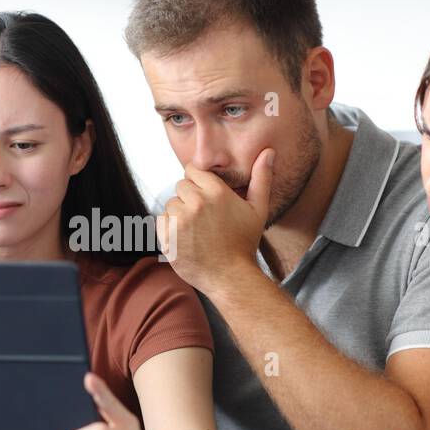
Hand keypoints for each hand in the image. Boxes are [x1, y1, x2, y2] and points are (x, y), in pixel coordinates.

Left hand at [156, 148, 274, 297]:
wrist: (230, 278)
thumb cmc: (244, 244)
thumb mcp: (258, 210)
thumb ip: (261, 178)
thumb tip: (268, 152)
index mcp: (216, 191)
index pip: (192, 170)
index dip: (197, 182)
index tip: (204, 197)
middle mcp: (197, 202)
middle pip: (181, 187)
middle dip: (189, 198)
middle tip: (204, 219)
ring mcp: (180, 219)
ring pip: (170, 204)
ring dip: (179, 214)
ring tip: (197, 231)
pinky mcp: (168, 235)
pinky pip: (161, 220)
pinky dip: (169, 228)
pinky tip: (186, 238)